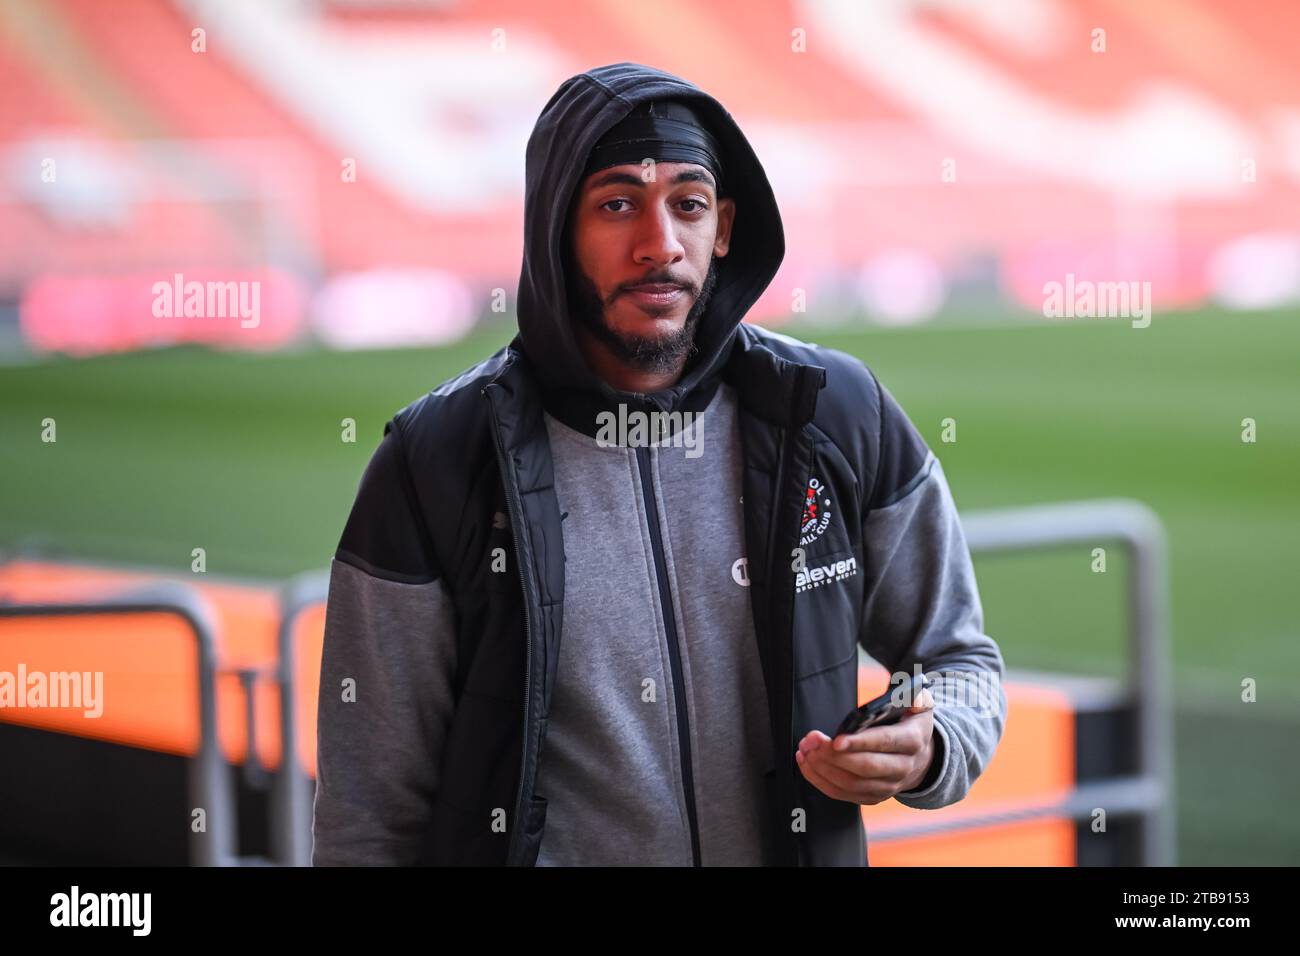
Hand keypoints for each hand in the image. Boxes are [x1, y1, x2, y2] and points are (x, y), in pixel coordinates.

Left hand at [795, 686, 935, 804]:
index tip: (835, 740)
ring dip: (822, 768)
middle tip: (812, 740)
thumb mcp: (919, 705)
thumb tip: (910, 693)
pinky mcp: (872, 797)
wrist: (920, 758)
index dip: (859, 743)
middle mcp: (902, 768)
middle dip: (834, 755)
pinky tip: (807, 763)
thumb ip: (914, 695)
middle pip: (865, 766)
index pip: (885, 743)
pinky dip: (820, 780)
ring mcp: (888, 786)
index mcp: (912, 741)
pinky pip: (842, 794)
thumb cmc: (910, 724)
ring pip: (850, 783)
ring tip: (805, 749)